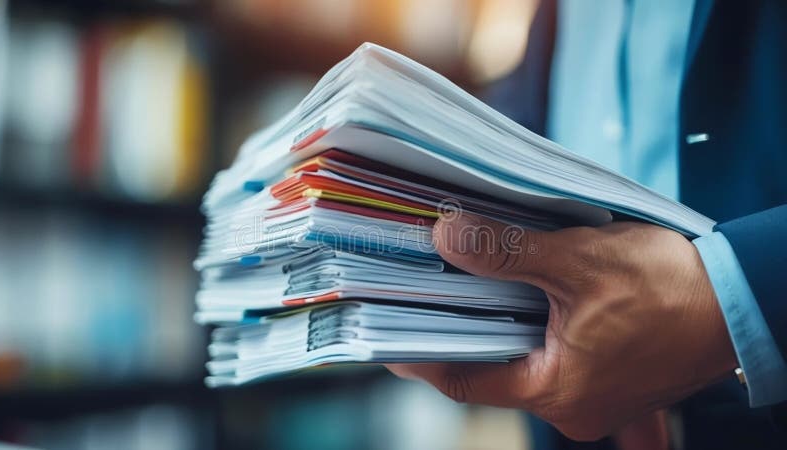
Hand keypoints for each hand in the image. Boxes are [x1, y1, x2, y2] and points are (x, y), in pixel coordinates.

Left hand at [387, 213, 736, 440]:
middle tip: (419, 298)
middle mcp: (572, 405)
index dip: (422, 353)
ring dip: (496, 326)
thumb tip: (447, 235)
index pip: (465, 378)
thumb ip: (506, 251)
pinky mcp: (610, 377)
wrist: (743, 298)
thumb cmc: (671, 287)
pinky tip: (516, 297)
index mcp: (558, 389)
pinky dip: (530, 329)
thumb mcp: (576, 261)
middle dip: (457, 333)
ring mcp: (594, 395)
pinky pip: (553, 356)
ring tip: (462, 288)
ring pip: (523, 361)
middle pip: (492, 369)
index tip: (387, 334)